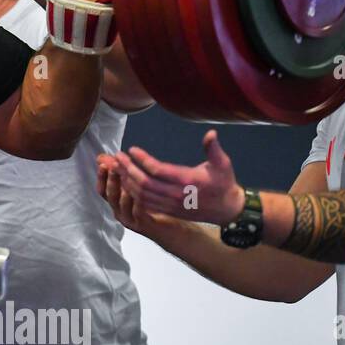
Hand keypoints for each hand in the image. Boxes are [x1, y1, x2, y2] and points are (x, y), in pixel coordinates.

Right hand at [96, 155, 174, 237]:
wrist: (172, 231)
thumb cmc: (155, 207)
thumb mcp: (137, 188)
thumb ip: (124, 174)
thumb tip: (104, 157)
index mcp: (117, 203)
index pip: (102, 189)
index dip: (101, 176)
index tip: (101, 163)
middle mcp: (120, 212)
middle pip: (110, 195)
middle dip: (111, 179)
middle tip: (113, 167)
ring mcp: (130, 219)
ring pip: (121, 203)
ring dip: (122, 188)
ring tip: (124, 176)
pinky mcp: (143, 225)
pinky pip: (137, 212)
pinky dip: (136, 201)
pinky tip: (139, 192)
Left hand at [107, 130, 245, 224]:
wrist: (227, 210)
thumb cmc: (223, 183)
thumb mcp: (223, 164)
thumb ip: (213, 149)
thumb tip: (211, 132)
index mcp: (188, 180)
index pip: (158, 170)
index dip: (142, 160)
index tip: (132, 149)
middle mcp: (176, 194)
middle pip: (144, 183)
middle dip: (128, 169)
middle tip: (117, 157)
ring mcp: (170, 205)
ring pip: (141, 195)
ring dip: (127, 181)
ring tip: (117, 167)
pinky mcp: (168, 211)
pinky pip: (144, 204)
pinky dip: (132, 193)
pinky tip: (124, 182)